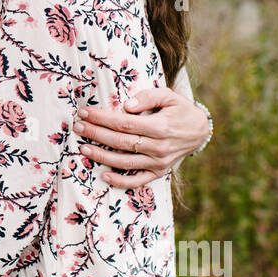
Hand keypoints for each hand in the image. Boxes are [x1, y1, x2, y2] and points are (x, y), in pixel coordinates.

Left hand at [74, 87, 209, 187]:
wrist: (199, 130)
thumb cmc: (179, 109)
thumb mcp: (168, 95)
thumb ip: (148, 97)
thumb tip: (126, 106)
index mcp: (160, 126)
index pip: (124, 123)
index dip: (102, 119)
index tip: (85, 112)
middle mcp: (159, 147)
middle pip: (120, 142)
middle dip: (96, 134)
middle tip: (78, 127)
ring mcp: (159, 162)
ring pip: (125, 162)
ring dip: (101, 157)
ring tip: (83, 149)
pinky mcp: (159, 172)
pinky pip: (138, 180)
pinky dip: (120, 181)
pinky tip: (103, 175)